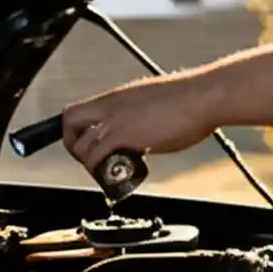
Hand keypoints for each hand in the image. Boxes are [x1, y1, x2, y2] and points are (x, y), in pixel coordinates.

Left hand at [61, 73, 218, 173]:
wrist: (204, 96)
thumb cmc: (191, 100)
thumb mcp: (155, 105)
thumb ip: (140, 118)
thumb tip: (142, 135)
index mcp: (117, 97)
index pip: (79, 110)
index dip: (77, 131)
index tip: (89, 145)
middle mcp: (110, 106)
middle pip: (68, 122)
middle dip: (74, 146)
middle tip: (94, 161)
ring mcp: (115, 120)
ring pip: (81, 147)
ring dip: (91, 165)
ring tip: (112, 173)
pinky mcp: (125, 135)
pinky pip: (97, 158)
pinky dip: (104, 173)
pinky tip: (125, 175)